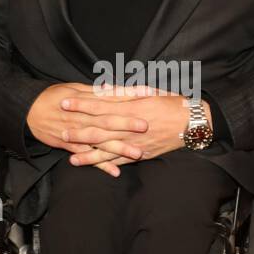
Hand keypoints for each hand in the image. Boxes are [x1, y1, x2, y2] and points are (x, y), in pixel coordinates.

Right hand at [26, 82, 150, 176]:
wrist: (28, 111)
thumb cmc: (52, 97)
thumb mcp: (73, 88)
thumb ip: (95, 91)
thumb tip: (113, 88)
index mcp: (86, 101)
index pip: (112, 97)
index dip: (130, 95)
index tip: (148, 95)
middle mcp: (83, 117)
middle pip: (108, 120)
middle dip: (127, 124)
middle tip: (146, 126)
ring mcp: (77, 133)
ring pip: (101, 142)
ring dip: (119, 148)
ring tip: (137, 153)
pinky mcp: (70, 147)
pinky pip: (88, 157)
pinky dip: (101, 165)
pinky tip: (116, 171)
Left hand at [60, 85, 212, 172]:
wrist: (193, 123)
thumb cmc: (172, 103)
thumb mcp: (150, 91)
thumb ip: (126, 91)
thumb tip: (104, 88)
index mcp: (132, 106)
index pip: (100, 105)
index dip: (81, 104)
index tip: (65, 102)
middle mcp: (131, 126)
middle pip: (99, 129)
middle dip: (79, 130)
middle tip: (60, 129)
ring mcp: (136, 142)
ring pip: (107, 148)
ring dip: (87, 152)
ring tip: (70, 154)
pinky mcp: (141, 154)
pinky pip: (120, 160)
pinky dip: (105, 164)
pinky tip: (93, 166)